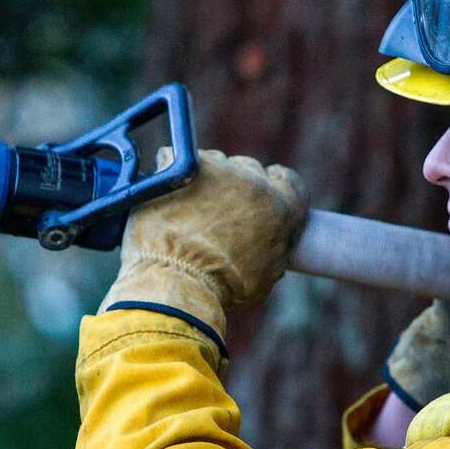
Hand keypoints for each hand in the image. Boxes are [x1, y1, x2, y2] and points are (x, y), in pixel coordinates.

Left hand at [99, 148, 308, 340]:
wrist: (180, 284)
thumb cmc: (221, 291)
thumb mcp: (263, 279)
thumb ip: (271, 250)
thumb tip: (268, 246)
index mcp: (281, 209)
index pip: (289, 183)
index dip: (275, 185)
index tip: (263, 190)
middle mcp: (255, 183)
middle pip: (249, 169)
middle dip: (236, 185)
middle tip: (216, 209)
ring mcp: (218, 170)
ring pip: (214, 162)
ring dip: (204, 178)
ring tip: (185, 206)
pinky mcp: (183, 167)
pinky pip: (174, 157)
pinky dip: (167, 173)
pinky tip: (160, 194)